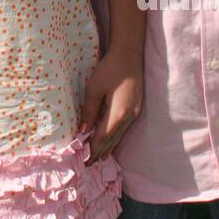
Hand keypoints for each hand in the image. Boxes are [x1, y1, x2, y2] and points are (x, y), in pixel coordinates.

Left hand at [80, 45, 142, 161]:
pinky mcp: (136, 107)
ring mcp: (134, 113)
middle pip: (113, 140)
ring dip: (109, 146)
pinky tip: (110, 140)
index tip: (84, 161)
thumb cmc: (109, 69)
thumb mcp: (94, 89)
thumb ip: (89, 112)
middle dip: (100, 152)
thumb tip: (83, 131)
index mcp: (118, 114)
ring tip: (98, 157)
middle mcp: (129, 117)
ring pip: (119, 135)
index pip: (103, 138)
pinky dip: (115, 136)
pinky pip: (124, 128)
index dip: (93, 150)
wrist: (129, 54)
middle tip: (89, 164)